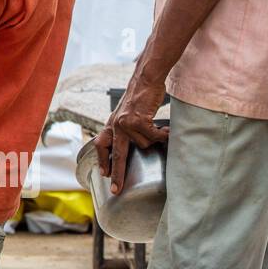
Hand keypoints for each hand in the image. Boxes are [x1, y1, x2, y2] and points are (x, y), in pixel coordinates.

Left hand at [95, 69, 168, 194]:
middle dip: (117, 174)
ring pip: (144, 145)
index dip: (102, 160)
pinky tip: (166, 131)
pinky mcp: (138, 121)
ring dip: (154, 138)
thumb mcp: (127, 112)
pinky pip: (154, 137)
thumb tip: (133, 145)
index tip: (104, 174)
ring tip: (159, 130)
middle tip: (116, 189)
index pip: (101, 144)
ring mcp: (126, 124)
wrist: (146, 79)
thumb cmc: (140, 96)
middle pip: (117, 155)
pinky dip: (162, 136)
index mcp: (112, 124)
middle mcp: (116, 125)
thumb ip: (125, 128)